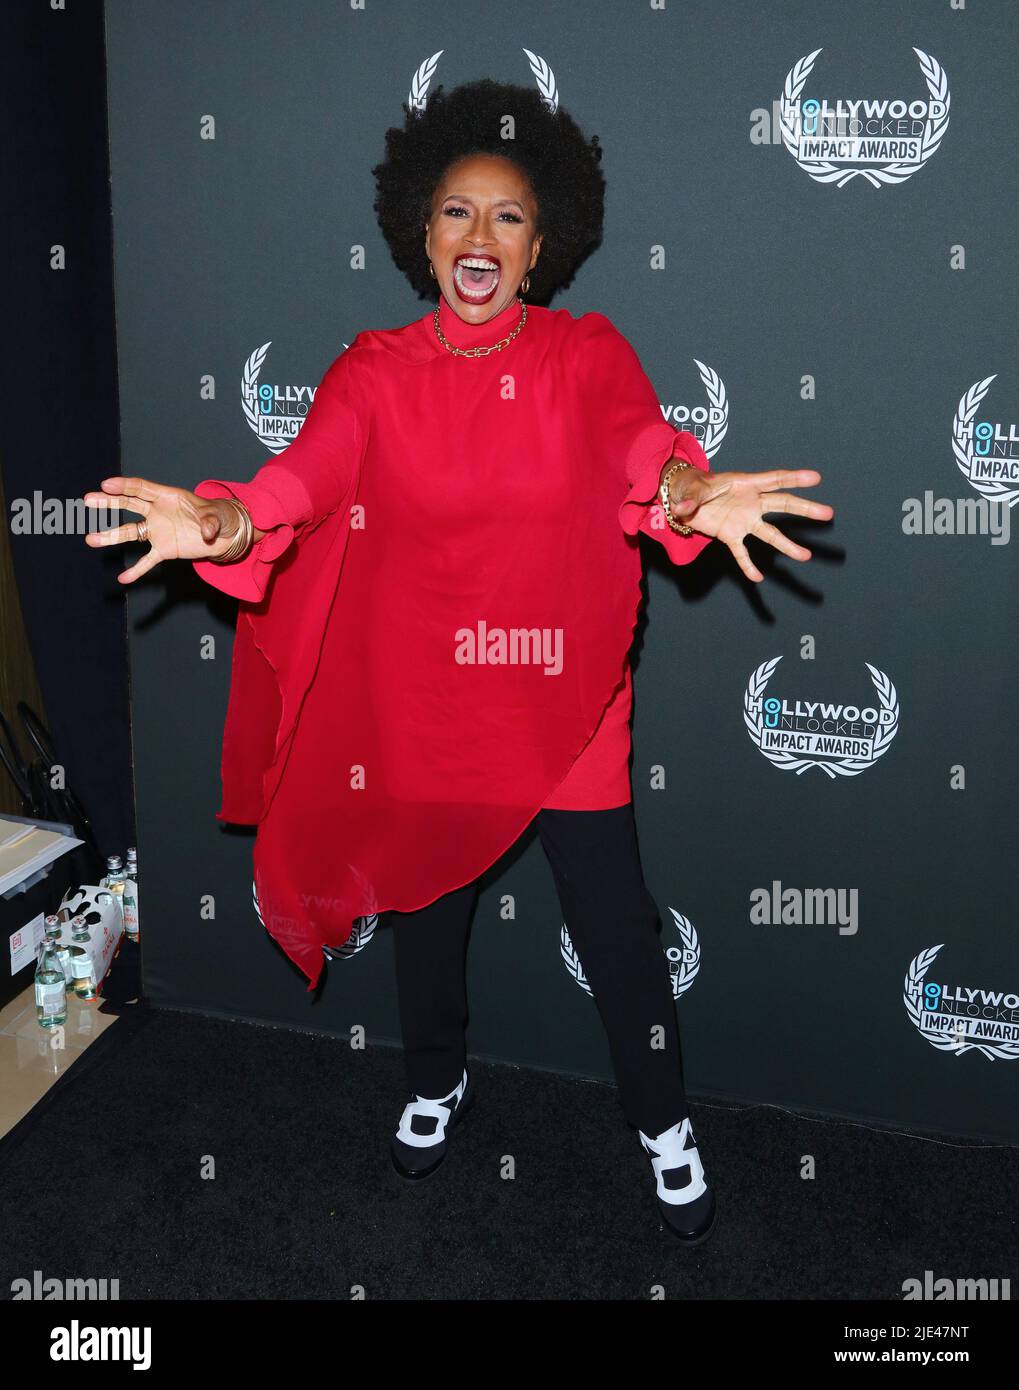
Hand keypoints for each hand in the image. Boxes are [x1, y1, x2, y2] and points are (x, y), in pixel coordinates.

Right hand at [82, 476, 260, 584]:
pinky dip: (137, 570)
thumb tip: (206, 531)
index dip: (124, 485)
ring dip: (111, 536)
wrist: (224, 535)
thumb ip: (210, 521)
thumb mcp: (218, 516)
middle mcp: (158, 512)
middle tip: (88, 499)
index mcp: (168, 497)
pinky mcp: (164, 549)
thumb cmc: (220, 517)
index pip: (142, 488)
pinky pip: (147, 560)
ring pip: (130, 532)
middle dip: (109, 502)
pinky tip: (123, 579)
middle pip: (129, 504)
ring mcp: (158, 531)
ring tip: (91, 540)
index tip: (105, 484)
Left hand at [663, 465, 833, 582]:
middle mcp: (750, 502)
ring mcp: (743, 520)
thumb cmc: (691, 485)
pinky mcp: (731, 535)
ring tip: (806, 556)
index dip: (794, 478)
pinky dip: (747, 565)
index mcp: (745, 484)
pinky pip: (742, 553)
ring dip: (787, 545)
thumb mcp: (691, 487)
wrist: (681, 497)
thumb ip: (691, 498)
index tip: (815, 478)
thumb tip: (685, 508)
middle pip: (783, 505)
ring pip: (769, 534)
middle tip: (828, 513)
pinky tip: (757, 578)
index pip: (774, 480)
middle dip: (805, 509)